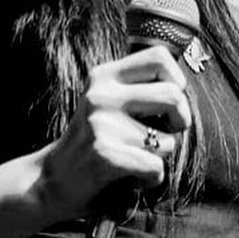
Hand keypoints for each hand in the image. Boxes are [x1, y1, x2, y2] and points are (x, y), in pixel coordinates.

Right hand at [35, 45, 191, 221]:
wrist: (53, 180)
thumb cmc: (95, 141)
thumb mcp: (108, 102)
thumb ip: (138, 87)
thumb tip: (184, 85)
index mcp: (104, 76)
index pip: (159, 57)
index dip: (177, 80)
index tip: (168, 102)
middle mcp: (101, 94)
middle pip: (174, 95)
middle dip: (181, 121)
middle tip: (163, 136)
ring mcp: (101, 124)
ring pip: (167, 140)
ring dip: (159, 157)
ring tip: (134, 158)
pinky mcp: (105, 154)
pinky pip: (155, 168)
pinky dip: (150, 180)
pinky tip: (130, 179)